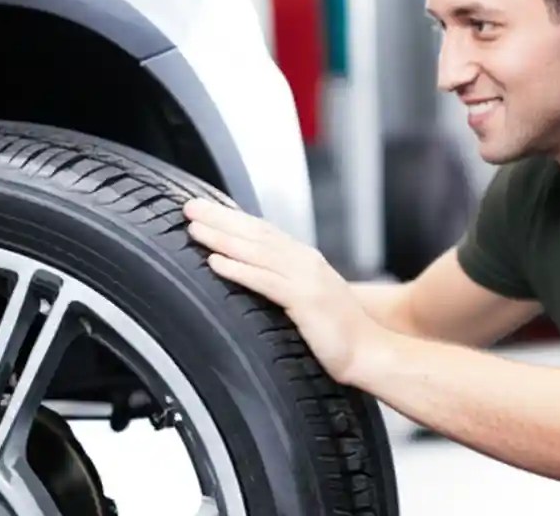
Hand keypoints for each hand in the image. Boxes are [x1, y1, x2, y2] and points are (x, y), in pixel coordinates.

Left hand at [183, 197, 379, 384]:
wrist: (369, 352)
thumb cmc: (338, 331)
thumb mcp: (308, 297)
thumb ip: (284, 281)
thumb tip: (253, 274)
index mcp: (304, 259)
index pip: (261, 231)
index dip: (231, 218)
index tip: (203, 209)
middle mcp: (304, 261)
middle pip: (255, 234)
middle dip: (220, 219)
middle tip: (190, 207)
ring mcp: (305, 279)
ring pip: (256, 252)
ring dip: (222, 238)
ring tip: (195, 229)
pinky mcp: (305, 300)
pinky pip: (265, 282)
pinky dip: (240, 270)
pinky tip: (217, 263)